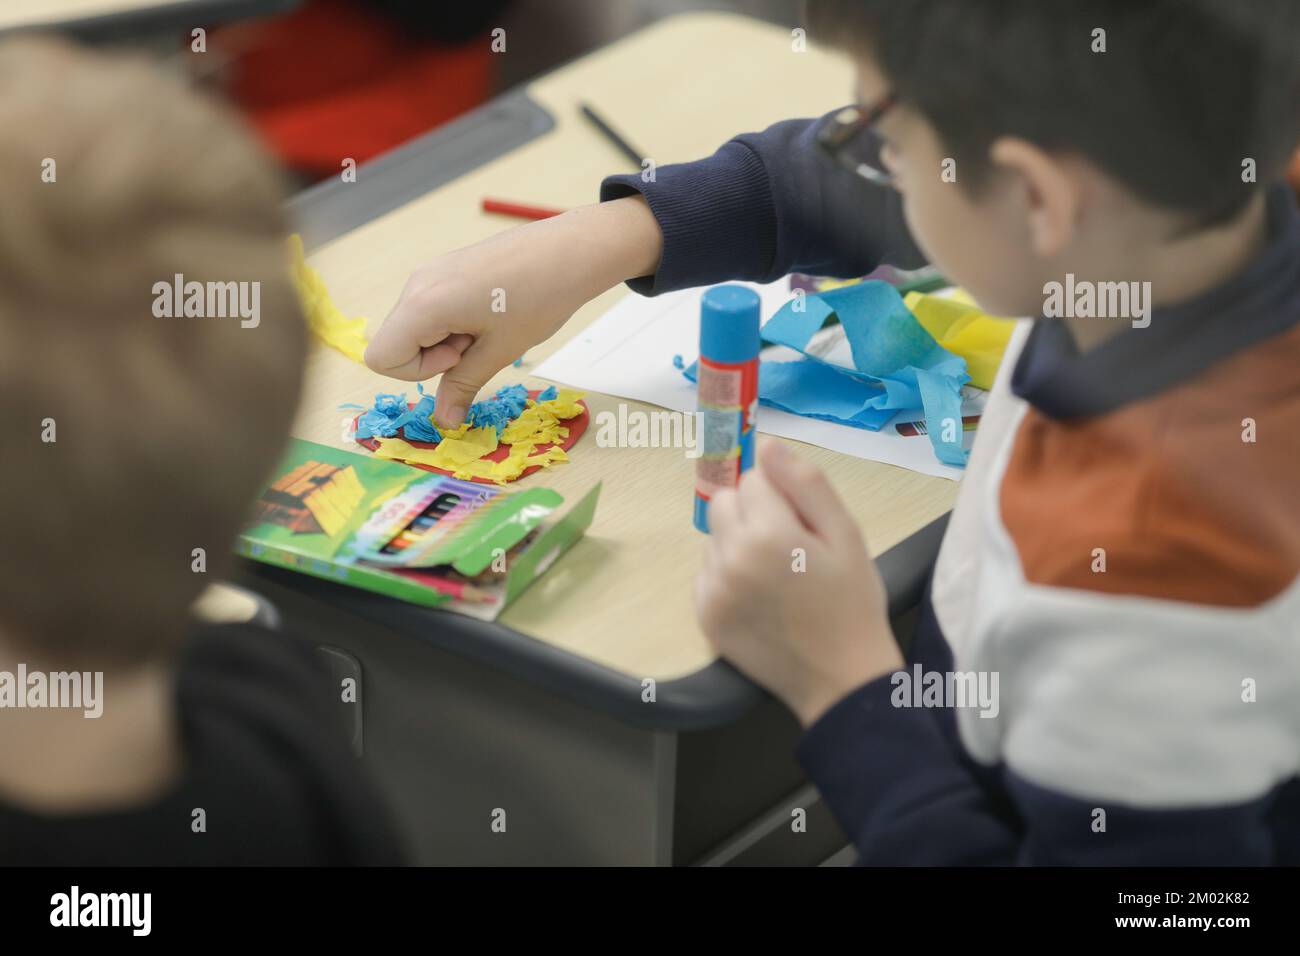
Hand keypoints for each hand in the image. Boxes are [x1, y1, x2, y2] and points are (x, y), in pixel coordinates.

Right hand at [364, 196, 661, 426]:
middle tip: (479, 341)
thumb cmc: (538, 298)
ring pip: (416, 327)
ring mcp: (430, 273)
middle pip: (396, 342)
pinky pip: (431, 310)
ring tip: (489, 326)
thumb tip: (444, 421)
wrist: (569, 251)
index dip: (418, 371)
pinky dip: (453, 324)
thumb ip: (463, 386)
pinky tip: (489, 315)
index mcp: (423, 303)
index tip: (460, 355)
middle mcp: (417, 284)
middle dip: (434, 357)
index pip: (381, 357)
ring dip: (447, 341)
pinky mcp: (445, 270)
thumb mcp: (499, 351)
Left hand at [695, 442, 902, 726]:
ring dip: (738, 545)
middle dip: (753, 514)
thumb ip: (806, 483)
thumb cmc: (852, 603)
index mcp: (767, 532)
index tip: (804, 527)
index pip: (753, 478)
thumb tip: (767, 444)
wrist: (840, 680)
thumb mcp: (846, 535)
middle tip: (790, 549)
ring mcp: (712, 589)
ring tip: (777, 578)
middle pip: (724, 502)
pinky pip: (707, 572)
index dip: (782, 497)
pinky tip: (760, 598)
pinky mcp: (704, 615)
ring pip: (714, 537)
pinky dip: (728, 576)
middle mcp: (729, 558)